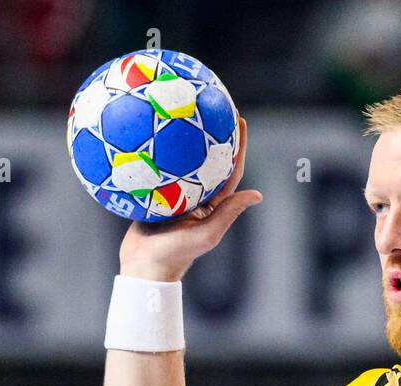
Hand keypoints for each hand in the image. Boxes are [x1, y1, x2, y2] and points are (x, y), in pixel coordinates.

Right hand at [118, 115, 261, 281]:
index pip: (230, 169)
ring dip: (183, 139)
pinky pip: (157, 169)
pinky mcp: (153, 195)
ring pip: (181, 162)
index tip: (239, 120)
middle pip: (207, 160)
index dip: (237, 146)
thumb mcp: (206, 234)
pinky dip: (157, 154)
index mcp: (212, 204)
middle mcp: (195, 197)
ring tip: (181, 112)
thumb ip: (228, 214)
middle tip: (211, 106)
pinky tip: (150, 135)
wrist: (142, 265)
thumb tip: (258, 195)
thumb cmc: (176, 254)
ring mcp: (173, 195)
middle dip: (211, 134)